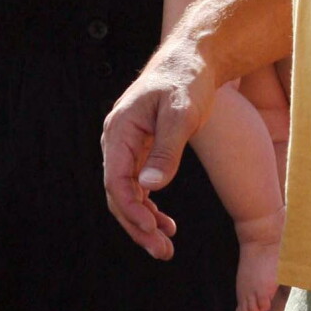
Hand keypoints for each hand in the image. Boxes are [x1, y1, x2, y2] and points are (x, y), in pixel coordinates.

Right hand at [102, 36, 216, 257]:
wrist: (194, 58)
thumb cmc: (188, 81)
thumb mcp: (182, 114)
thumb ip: (167, 151)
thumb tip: (150, 188)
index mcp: (120, 130)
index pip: (116, 181)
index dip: (133, 211)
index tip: (154, 231)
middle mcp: (117, 139)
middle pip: (118, 194)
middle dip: (138, 226)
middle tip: (163, 252)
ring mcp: (127, 144)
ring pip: (127, 193)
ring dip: (143, 221)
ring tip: (165, 246)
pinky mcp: (140, 148)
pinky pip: (137, 184)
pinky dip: (149, 206)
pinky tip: (166, 223)